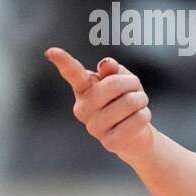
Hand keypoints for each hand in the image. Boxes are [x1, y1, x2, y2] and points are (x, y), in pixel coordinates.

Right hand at [45, 48, 154, 165]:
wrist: (135, 134)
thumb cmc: (124, 101)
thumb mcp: (122, 81)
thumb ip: (114, 71)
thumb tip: (107, 64)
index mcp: (83, 89)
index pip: (72, 73)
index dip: (63, 61)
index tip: (51, 52)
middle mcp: (82, 109)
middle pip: (113, 85)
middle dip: (132, 83)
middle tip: (136, 89)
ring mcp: (94, 127)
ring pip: (129, 102)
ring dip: (141, 100)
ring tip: (138, 105)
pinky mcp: (109, 142)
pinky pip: (136, 121)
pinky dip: (144, 116)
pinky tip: (139, 119)